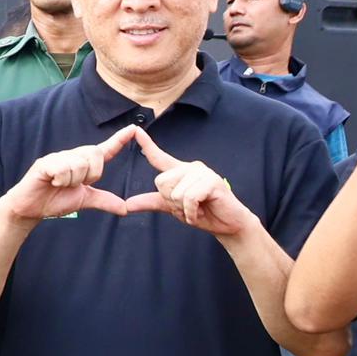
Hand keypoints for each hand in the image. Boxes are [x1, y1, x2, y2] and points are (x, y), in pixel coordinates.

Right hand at [0, 122, 148, 225]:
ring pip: (79, 164)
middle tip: (75, 184)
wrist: (31, 208)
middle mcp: (71, 156)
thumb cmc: (54, 200)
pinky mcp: (45, 163)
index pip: (104, 150)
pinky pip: (63, 168)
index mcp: (82, 163)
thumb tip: (125, 209)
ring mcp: (58, 157)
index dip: (119, 140)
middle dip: (90, 174)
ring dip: (72, 181)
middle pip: (95, 155)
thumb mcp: (84, 200)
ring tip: (59, 184)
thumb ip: (103, 201)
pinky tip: (51, 182)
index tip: (133, 128)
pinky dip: (60, 180)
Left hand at [125, 129, 253, 239]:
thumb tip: (128, 204)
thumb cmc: (203, 213)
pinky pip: (189, 198)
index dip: (147, 145)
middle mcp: (191, 168)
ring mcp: (202, 173)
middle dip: (171, 202)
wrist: (228, 225)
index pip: (160, 158)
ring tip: (197, 209)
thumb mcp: (173, 208)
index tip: (136, 130)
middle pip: (161, 182)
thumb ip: (152, 202)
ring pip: (175, 192)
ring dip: (183, 209)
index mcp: (181, 172)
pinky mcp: (212, 181)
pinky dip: (191, 212)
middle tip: (188, 207)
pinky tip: (200, 213)